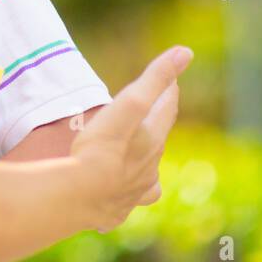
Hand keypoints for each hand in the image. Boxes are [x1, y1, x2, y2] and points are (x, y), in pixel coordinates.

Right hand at [71, 46, 191, 230]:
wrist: (76, 197)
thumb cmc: (98, 150)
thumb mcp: (126, 107)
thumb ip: (154, 80)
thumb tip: (185, 51)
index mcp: (152, 141)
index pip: (165, 110)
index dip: (167, 91)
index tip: (171, 79)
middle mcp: (149, 168)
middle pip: (156, 141)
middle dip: (155, 124)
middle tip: (150, 111)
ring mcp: (134, 191)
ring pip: (146, 173)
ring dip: (143, 161)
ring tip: (136, 155)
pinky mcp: (115, 210)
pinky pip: (127, 199)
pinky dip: (127, 193)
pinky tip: (122, 194)